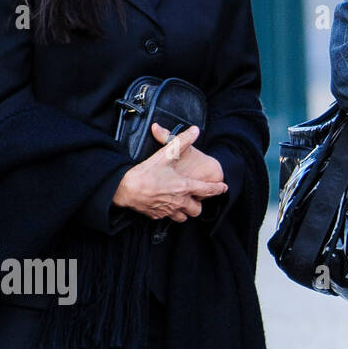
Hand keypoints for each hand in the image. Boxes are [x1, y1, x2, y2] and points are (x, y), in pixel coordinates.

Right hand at [112, 124, 228, 221]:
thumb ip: (181, 141)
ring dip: (185, 210)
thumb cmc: (145, 172)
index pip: (208, 191)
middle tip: (194, 196)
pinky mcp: (157, 215)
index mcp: (184, 187)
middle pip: (197, 209)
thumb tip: (195, 130)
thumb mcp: (165, 154)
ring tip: (181, 201)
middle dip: (198, 204)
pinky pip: (168, 218)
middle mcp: (179, 201)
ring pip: (184, 217)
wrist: (123, 189)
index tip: (224, 188)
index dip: (218, 189)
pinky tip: (165, 204)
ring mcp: (168, 210)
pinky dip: (170, 212)